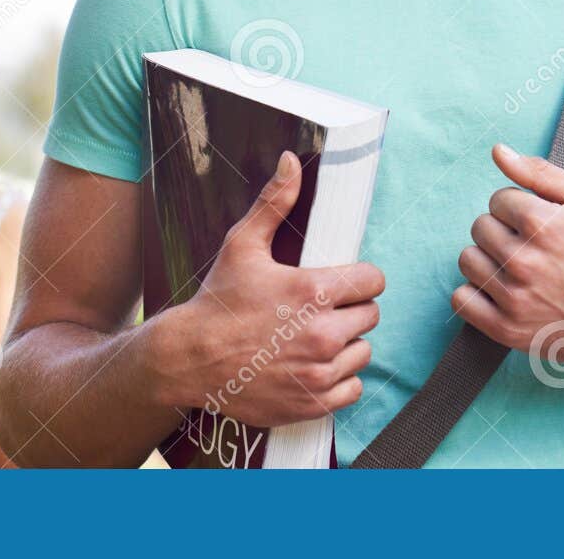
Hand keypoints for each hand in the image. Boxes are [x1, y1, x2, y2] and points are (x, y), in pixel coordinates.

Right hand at [165, 151, 384, 427]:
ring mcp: (319, 372)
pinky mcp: (312, 403)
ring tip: (316, 338)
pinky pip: (353, 389)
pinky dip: (340, 379)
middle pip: (371, 316)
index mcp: (314, 291)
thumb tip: (292, 160)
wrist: (189, 359)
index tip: (343, 282)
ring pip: (363, 352)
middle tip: (322, 310)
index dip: (359, 278)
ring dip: (346, 345)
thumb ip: (275, 201)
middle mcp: (323, 334)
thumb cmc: (218, 300)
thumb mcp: (243, 243)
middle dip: (351, 309)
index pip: (374, 280)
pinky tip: (315, 366)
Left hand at [451, 144, 563, 363]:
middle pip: (480, 227)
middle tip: (532, 247)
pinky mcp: (505, 328)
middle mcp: (523, 260)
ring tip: (518, 268)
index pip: (498, 199)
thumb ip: (539, 171)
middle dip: (503, 231)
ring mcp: (513, 297)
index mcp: (541, 224)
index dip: (519, 208)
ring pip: (468, 259)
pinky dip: (476, 293)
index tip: (539, 224)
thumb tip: (498, 151)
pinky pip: (461, 298)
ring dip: (488, 260)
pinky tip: (502, 290)